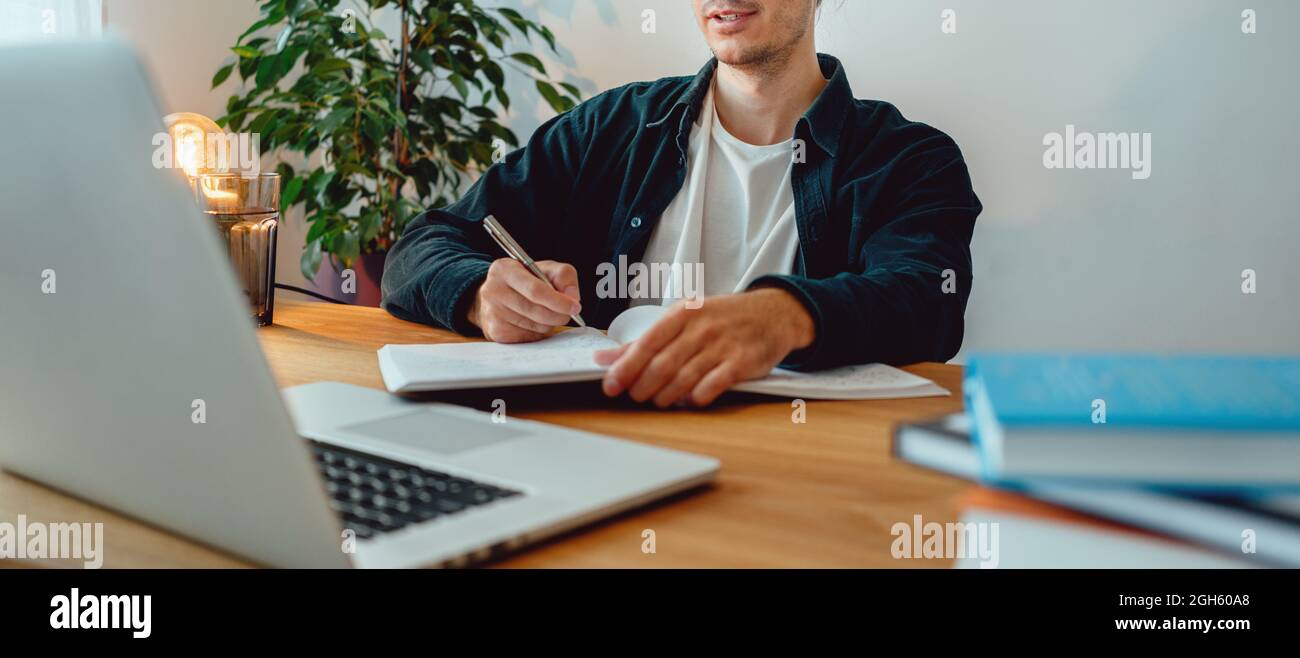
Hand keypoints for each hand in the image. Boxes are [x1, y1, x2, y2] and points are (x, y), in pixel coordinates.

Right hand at [468, 258, 581, 342]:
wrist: (497, 296)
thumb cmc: (525, 281)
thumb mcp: (545, 269)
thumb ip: (563, 276)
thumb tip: (572, 296)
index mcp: (504, 270)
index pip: (535, 290)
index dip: (558, 301)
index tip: (575, 307)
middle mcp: (493, 290)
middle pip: (537, 310)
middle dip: (559, 314)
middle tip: (568, 313)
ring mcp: (492, 313)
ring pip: (535, 326)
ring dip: (549, 323)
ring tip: (546, 312)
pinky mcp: (496, 332)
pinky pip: (528, 337)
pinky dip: (538, 332)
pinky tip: (533, 322)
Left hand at [594, 288, 814, 406]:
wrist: (773, 313)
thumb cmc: (722, 318)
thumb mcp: (684, 319)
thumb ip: (644, 341)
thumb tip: (603, 357)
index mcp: (683, 313)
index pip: (646, 343)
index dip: (625, 368)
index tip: (610, 385)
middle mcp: (702, 327)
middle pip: (662, 364)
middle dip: (643, 386)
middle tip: (635, 397)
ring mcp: (723, 345)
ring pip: (684, 378)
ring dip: (666, 396)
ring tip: (658, 401)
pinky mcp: (742, 362)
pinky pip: (713, 385)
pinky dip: (697, 397)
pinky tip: (689, 401)